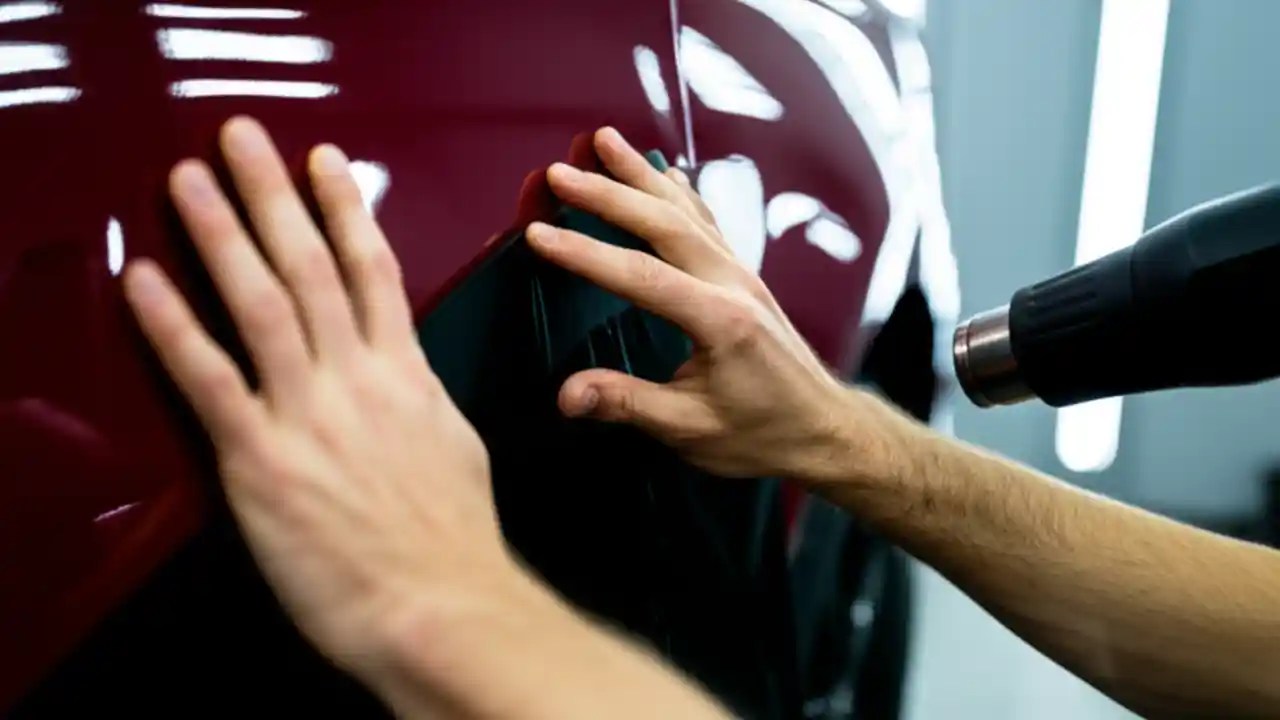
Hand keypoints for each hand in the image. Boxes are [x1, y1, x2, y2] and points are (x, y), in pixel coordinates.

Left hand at [122, 117, 521, 680]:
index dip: (345, 208)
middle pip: (313, 265)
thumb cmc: (452, 543)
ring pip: (264, 302)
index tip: (323, 160)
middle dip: (274, 194)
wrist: (444, 606)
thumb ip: (418, 400)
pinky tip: (146, 280)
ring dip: (222, 233)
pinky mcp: (262, 461)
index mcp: (407, 376)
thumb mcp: (454, 449)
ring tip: (189, 180)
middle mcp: (358, 379)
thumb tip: (400, 378)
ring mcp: (310, 415)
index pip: (374, 271)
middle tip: (241, 137)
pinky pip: (211, 379)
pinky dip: (176, 326)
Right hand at [525, 127, 891, 483]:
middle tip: (558, 171)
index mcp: (720, 321)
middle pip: (664, 223)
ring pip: (686, 210)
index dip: (586, 254)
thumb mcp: (692, 430)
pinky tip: (662, 173)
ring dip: (642, 174)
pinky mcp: (744, 277)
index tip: (538, 234)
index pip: (642, 277)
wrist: (824, 429)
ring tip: (603, 139)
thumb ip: (628, 405)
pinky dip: (678, 191)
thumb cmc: (763, 434)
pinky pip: (706, 220)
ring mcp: (742, 274)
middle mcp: (733, 284)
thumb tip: (566, 394)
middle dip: (608, 193)